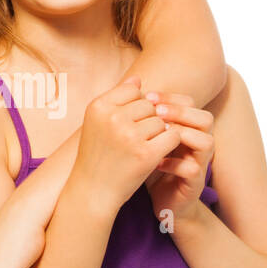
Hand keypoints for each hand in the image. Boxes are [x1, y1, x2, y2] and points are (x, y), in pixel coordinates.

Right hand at [70, 77, 181, 215]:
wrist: (94, 189)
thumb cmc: (97, 153)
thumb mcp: (97, 121)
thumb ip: (117, 98)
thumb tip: (138, 78)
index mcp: (98, 106)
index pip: (132, 90)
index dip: (137, 105)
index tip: (133, 120)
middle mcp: (112, 118)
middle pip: (149, 104)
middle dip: (150, 118)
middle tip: (142, 135)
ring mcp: (129, 136)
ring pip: (161, 120)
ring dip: (160, 132)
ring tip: (148, 144)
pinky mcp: (146, 154)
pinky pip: (171, 136)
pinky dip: (170, 143)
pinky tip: (160, 151)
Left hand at [143, 92, 214, 224]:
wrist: (157, 197)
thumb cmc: (147, 162)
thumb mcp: (141, 134)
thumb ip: (140, 112)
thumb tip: (129, 82)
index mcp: (188, 127)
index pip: (189, 102)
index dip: (171, 97)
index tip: (147, 95)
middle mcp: (199, 143)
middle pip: (205, 118)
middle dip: (180, 112)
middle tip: (155, 112)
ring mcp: (200, 163)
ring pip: (207, 141)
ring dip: (181, 135)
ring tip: (155, 135)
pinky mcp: (194, 183)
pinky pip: (192, 169)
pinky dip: (173, 164)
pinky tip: (155, 162)